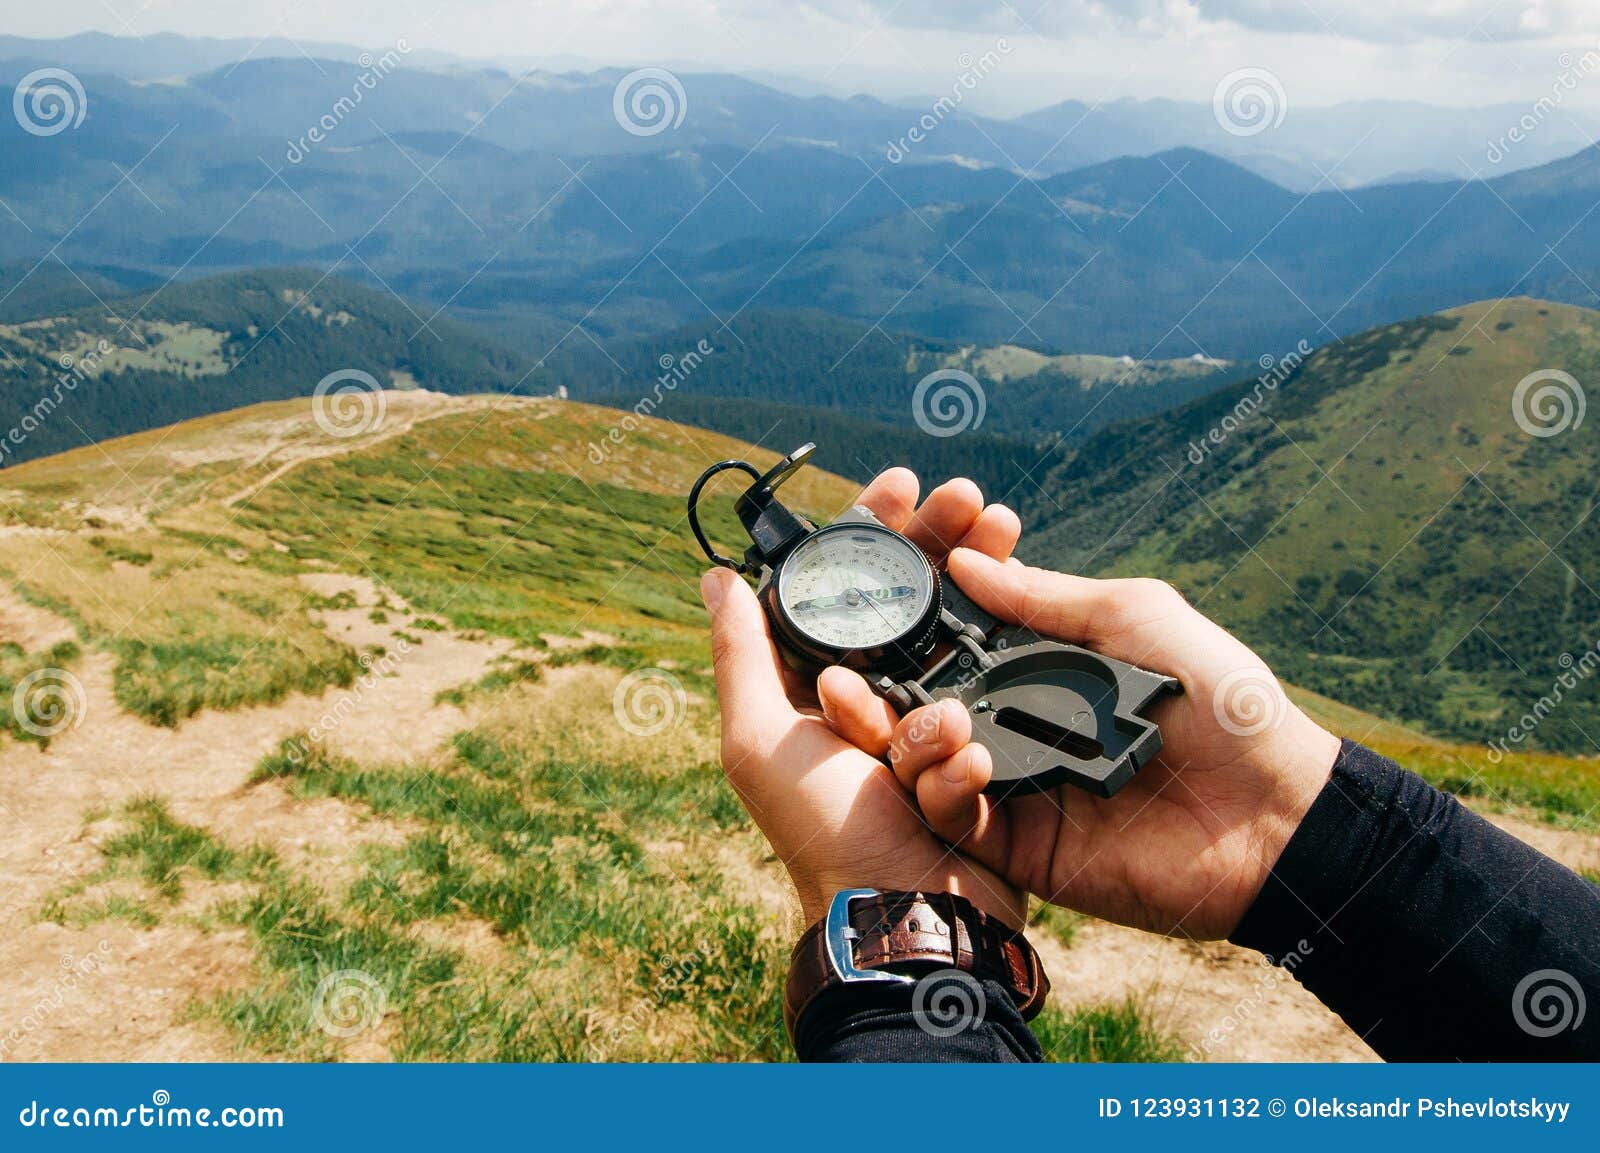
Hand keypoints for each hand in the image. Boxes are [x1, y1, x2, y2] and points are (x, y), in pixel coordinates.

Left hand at [701, 470, 1026, 927]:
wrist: (902, 920)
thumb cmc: (820, 831)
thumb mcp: (761, 739)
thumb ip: (741, 656)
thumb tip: (714, 577)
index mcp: (815, 684)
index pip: (847, 585)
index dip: (877, 530)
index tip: (909, 483)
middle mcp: (871, 700)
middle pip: (916, 608)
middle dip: (949, 563)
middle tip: (985, 510)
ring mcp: (924, 733)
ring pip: (958, 673)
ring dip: (946, 711)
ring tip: (930, 751)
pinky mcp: (971, 768)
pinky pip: (978, 736)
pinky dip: (958, 767)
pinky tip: (951, 792)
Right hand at [820, 548, 1342, 938]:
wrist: (1278, 813)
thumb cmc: (1224, 703)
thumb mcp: (1136, 616)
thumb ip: (1047, 598)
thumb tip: (966, 562)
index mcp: (1042, 669)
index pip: (955, 641)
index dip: (909, 619)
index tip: (865, 591)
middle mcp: (1018, 726)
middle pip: (923, 706)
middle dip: (873, 686)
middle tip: (830, 667)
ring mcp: (1016, 788)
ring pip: (925, 763)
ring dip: (895, 736)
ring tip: (881, 709)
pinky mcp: (1020, 848)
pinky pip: (957, 819)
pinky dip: (940, 789)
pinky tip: (955, 759)